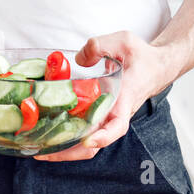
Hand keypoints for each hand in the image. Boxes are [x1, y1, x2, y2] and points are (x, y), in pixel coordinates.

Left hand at [34, 31, 176, 161]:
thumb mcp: (123, 41)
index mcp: (124, 98)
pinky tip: (47, 134)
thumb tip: (79, 60)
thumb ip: (100, 46)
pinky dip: (67, 135)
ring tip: (38, 150)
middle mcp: (115, 113)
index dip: (103, 136)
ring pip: (87, 141)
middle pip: (95, 143)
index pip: (117, 125)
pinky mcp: (99, 114)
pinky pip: (84, 130)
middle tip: (43, 152)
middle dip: (70, 152)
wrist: (155, 67)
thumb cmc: (142, 56)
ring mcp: (106, 116)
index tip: (88, 141)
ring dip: (65, 148)